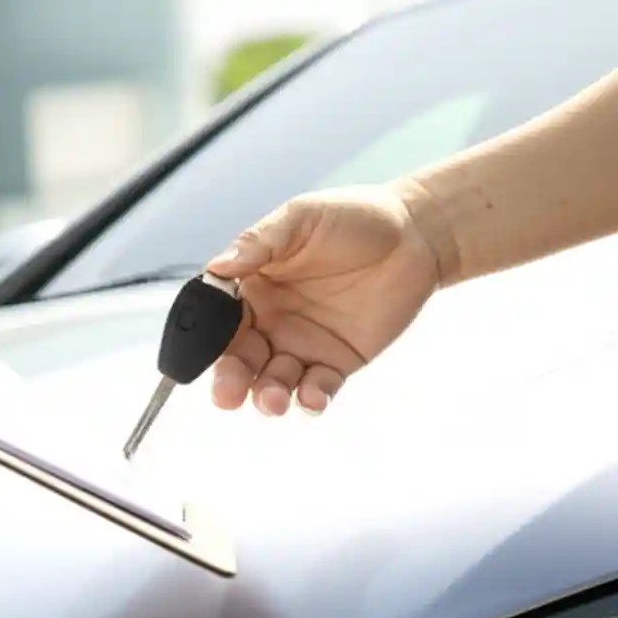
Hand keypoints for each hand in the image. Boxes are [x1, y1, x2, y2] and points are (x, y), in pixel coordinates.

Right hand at [204, 182, 443, 416]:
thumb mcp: (300, 219)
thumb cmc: (352, 217)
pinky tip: (310, 398)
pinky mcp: (335, 362)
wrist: (415, 233)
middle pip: (238, 359)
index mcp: (251, 286)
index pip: (217, 319)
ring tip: (272, 400)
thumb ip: (259, 243)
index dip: (206, 339)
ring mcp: (301, 344)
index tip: (202, 353)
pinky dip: (310, 399)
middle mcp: (268, 321)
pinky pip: (316, 388)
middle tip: (227, 395)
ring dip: (266, 396)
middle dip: (229, 380)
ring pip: (272, 381)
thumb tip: (217, 266)